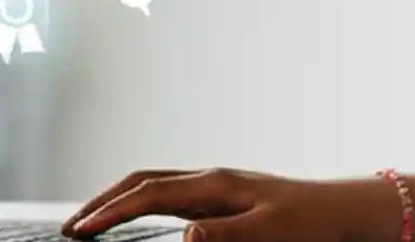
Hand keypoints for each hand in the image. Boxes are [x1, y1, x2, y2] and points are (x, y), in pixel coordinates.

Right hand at [62, 168, 393, 241]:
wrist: (344, 211)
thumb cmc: (310, 224)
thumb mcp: (268, 235)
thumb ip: (224, 237)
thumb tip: (182, 235)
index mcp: (215, 183)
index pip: (148, 194)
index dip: (110, 212)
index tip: (79, 231)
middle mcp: (210, 178)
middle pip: (142, 180)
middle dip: (103, 200)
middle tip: (70, 227)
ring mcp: (216, 185)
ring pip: (153, 184)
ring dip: (119, 199)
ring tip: (92, 222)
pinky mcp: (224, 197)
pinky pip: (170, 195)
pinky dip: (141, 204)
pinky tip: (137, 221)